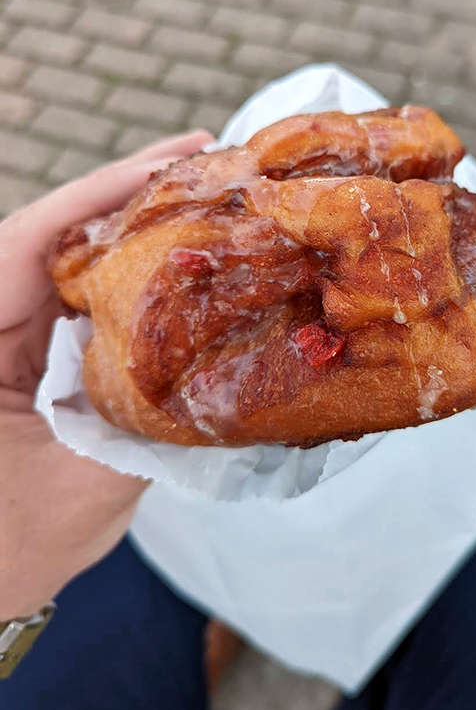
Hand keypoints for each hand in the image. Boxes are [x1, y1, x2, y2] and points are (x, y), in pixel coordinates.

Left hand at [0, 131, 213, 618]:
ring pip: (77, 265)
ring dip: (136, 231)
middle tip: (204, 159)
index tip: (170, 161)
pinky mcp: (40, 356)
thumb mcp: (84, 484)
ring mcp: (16, 339)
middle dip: (129, 197)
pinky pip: (88, 303)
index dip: (101, 193)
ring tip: (202, 195)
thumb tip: (219, 364)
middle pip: (59, 239)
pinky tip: (181, 263)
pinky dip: (134, 279)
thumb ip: (146, 422)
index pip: (29, 241)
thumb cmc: (9, 550)